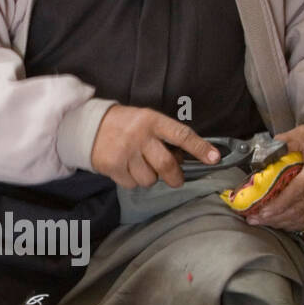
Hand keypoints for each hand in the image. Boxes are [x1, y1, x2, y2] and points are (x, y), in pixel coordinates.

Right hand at [91, 105, 219, 188]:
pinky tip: (126, 168)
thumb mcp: (147, 121)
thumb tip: (184, 158)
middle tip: (176, 180)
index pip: (181, 135)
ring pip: (150, 179)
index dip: (199, 148)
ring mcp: (125, 152)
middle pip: (166, 165)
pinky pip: (132, 184)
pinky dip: (132, 181)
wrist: (89, 127)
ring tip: (141, 166)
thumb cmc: (126, 125)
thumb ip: (165, 137)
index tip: (214, 158)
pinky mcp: (112, 166)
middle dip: (175, 177)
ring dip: (149, 177)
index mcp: (152, 121)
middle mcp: (140, 135)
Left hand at [246, 121, 303, 230]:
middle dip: (273, 217)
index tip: (262, 211)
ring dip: (280, 222)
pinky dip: (291, 224)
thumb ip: (284, 142)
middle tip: (253, 218)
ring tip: (261, 221)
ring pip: (302, 218)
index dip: (278, 204)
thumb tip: (263, 153)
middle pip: (297, 209)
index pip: (297, 192)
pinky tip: (278, 223)